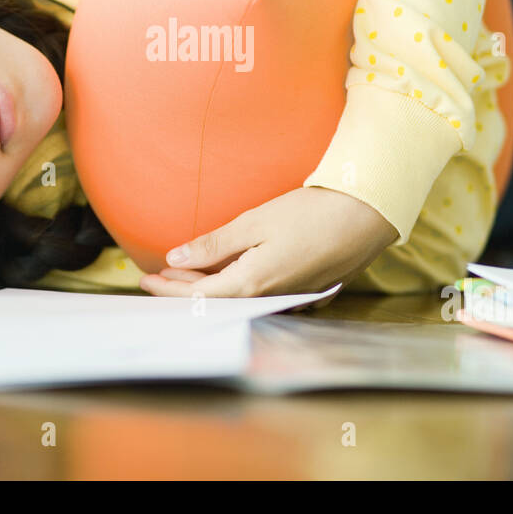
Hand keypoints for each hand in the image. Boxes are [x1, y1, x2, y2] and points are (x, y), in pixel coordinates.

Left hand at [138, 186, 399, 309]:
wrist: (367, 215)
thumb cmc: (312, 213)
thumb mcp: (255, 222)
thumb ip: (215, 245)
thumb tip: (176, 258)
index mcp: (251, 283)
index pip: (197, 295)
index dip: (169, 289)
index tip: (146, 278)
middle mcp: (267, 297)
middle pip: (215, 300)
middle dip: (183, 290)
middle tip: (158, 277)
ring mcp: (287, 295)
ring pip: (236, 296)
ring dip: (208, 287)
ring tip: (185, 275)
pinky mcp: (302, 287)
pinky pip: (256, 292)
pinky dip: (234, 283)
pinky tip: (226, 273)